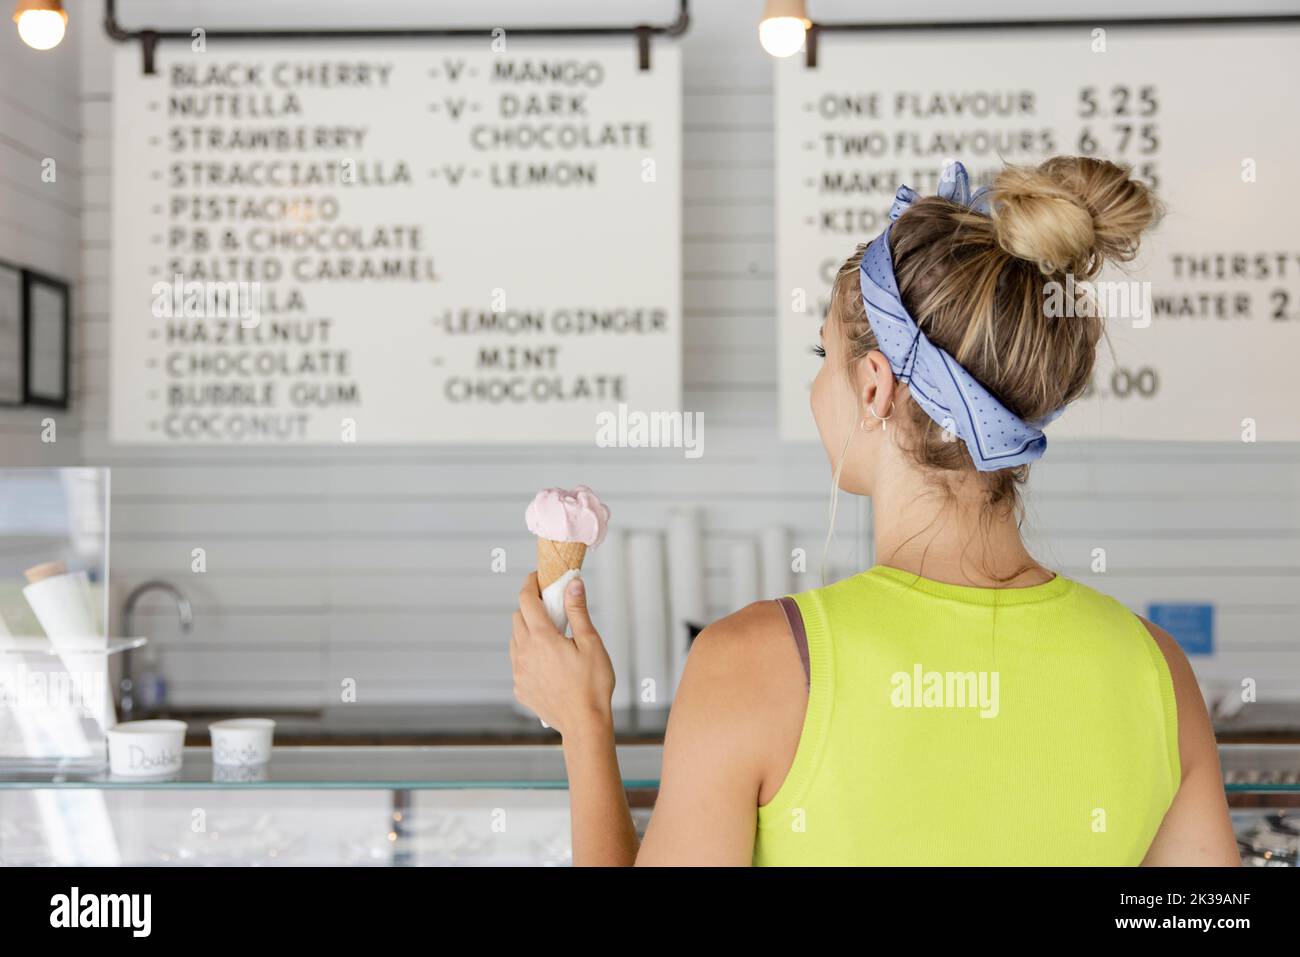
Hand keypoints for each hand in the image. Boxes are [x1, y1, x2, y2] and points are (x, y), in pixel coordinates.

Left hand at [510, 572, 614, 738]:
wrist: (584, 724)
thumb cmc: (592, 685)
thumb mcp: (591, 643)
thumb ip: (578, 611)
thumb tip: (572, 584)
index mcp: (542, 638)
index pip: (526, 599)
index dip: (530, 583)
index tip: (537, 577)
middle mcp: (524, 652)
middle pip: (517, 617)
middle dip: (530, 606)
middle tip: (549, 606)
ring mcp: (519, 672)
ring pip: (515, 640)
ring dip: (527, 630)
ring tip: (549, 635)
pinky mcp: (520, 688)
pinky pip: (518, 663)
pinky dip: (528, 654)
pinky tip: (547, 662)